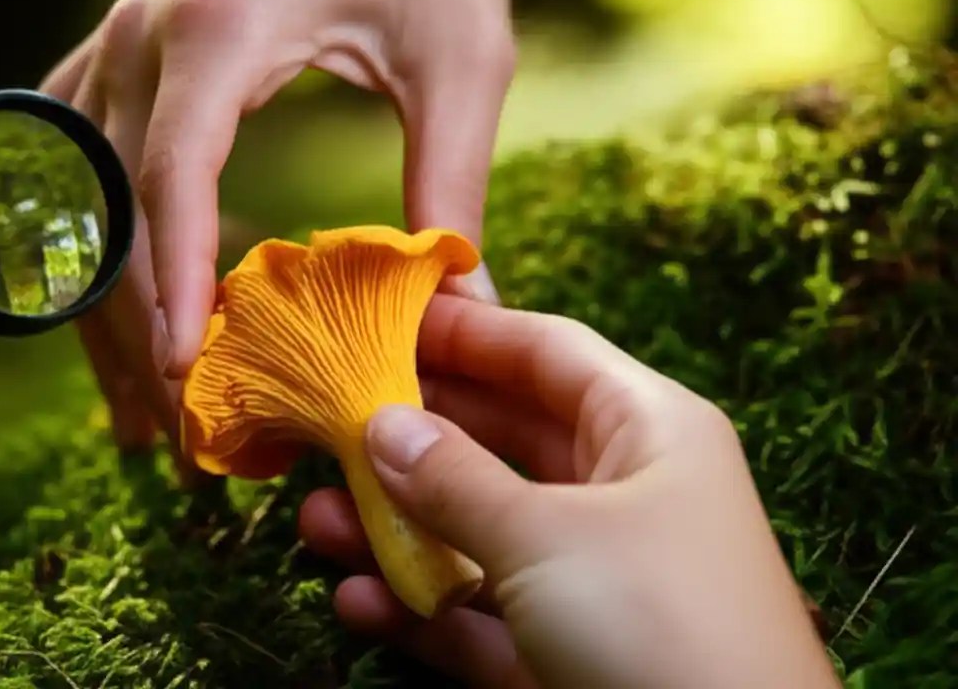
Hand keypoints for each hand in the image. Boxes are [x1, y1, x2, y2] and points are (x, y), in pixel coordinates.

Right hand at [37, 0, 513, 470]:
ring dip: (104, 308)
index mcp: (216, 26)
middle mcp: (140, 33)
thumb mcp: (459, 54)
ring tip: (141, 408)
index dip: (175, 286)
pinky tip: (118, 315)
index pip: (171, 178)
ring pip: (80, 203)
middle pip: (114, 211)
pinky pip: (78, 167)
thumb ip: (453, 178)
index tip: (186, 379)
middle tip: (182, 433)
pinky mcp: (122, 54)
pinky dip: (95, 251)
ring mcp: (117, 40)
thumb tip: (459, 307)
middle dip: (140, 330)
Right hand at [299, 294, 839, 688]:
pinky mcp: (567, 654)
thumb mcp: (547, 537)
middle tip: (328, 418)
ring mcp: (594, 579)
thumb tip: (381, 423)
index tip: (378, 318)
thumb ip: (455, 479)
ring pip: (481, 533)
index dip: (466, 330)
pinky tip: (357, 600)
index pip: (547, 351)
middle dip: (416, 434)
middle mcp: (623, 494)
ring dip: (400, 528)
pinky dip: (423, 609)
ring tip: (316, 518)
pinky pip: (483, 614)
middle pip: (502, 439)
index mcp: (648, 431)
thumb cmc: (658, 625)